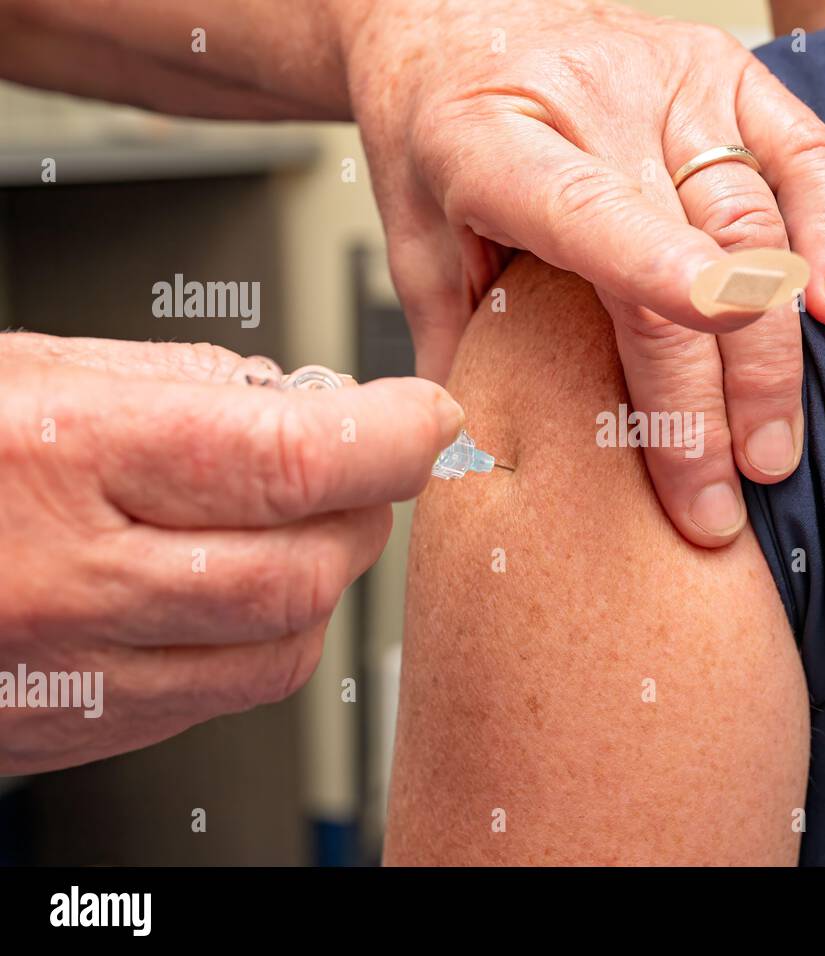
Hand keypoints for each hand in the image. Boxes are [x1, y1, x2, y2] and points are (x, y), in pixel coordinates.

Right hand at [0, 334, 462, 772]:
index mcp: (61, 455)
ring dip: (322, 582)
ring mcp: (72, 672)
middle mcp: (69, 578)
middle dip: (363, 514)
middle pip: (304, 572)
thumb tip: (304, 402)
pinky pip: (223, 696)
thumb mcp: (34, 367)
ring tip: (295, 524)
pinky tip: (229, 588)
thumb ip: (180, 384)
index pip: (288, 459)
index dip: (388, 439)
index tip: (426, 418)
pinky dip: (262, 639)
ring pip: (281, 649)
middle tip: (362, 470)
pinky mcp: (75, 731)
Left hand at [340, 0, 824, 545]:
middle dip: (714, 395)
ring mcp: (670, 80)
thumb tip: (481, 467)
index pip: (590, 213)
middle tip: (722, 498)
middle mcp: (593, 99)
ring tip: (770, 448)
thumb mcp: (410, 243)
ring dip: (773, 352)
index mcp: (492, 141)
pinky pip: (806, 152)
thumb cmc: (436, 143)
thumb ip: (452, 344)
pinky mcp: (725, 71)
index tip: (710, 333)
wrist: (459, 24)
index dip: (657, 273)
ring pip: (754, 222)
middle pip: (689, 253)